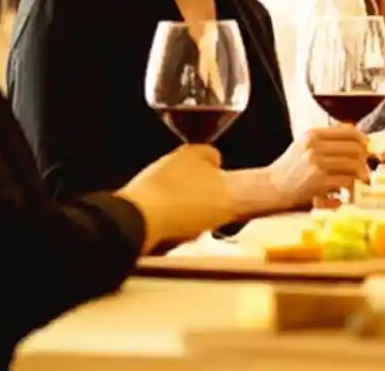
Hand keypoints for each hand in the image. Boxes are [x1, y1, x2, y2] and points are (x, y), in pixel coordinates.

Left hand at [116, 144, 233, 253]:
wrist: (139, 221)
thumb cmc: (186, 205)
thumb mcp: (226, 201)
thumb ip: (239, 193)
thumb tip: (248, 193)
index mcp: (194, 153)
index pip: (212, 154)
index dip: (221, 169)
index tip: (226, 184)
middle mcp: (170, 160)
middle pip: (192, 172)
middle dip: (202, 188)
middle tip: (212, 209)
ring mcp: (150, 179)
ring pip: (175, 189)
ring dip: (183, 203)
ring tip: (192, 226)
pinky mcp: (136, 199)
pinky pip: (159, 207)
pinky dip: (167, 217)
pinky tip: (172, 232)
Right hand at [268, 124, 369, 207]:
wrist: (270, 188)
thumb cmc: (289, 170)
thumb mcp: (305, 147)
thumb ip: (327, 142)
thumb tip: (358, 142)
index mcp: (313, 134)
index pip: (349, 130)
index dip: (363, 141)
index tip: (366, 151)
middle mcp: (315, 145)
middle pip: (355, 147)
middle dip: (365, 160)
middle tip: (365, 170)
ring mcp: (317, 162)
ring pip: (354, 164)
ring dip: (360, 175)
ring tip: (359, 183)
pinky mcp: (318, 180)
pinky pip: (346, 180)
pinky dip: (351, 188)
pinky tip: (346, 194)